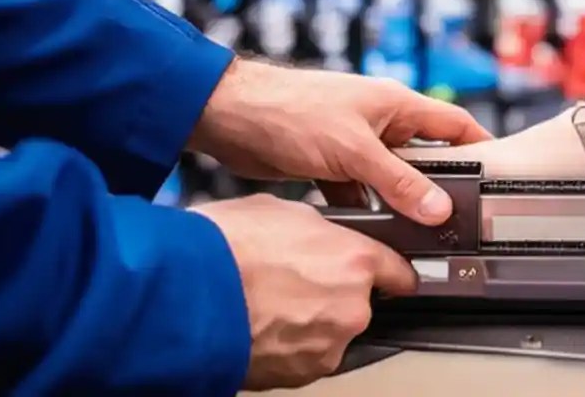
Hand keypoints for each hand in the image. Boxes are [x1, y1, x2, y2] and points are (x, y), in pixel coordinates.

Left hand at [189, 58, 491, 225]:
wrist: (229, 115)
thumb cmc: (291, 110)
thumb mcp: (353, 149)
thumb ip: (398, 181)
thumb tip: (438, 208)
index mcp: (396, 106)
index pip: (454, 126)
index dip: (480, 147)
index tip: (499, 177)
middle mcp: (380, 123)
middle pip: (425, 159)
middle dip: (439, 188)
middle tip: (455, 221)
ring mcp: (354, 145)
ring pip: (391, 180)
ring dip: (398, 204)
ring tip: (415, 237)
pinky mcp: (330, 164)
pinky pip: (359, 193)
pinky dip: (364, 212)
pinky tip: (367, 233)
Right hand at [192, 194, 417, 390]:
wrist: (184, 296)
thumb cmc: (225, 248)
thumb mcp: (283, 211)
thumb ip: (320, 230)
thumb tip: (322, 236)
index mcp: (356, 261)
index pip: (400, 272)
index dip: (388, 270)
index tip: (384, 273)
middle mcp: (352, 307)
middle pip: (360, 303)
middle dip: (334, 293)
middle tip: (294, 279)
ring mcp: (329, 346)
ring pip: (332, 332)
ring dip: (310, 321)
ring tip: (269, 301)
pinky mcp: (301, 375)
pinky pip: (306, 357)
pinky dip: (289, 344)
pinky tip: (260, 323)